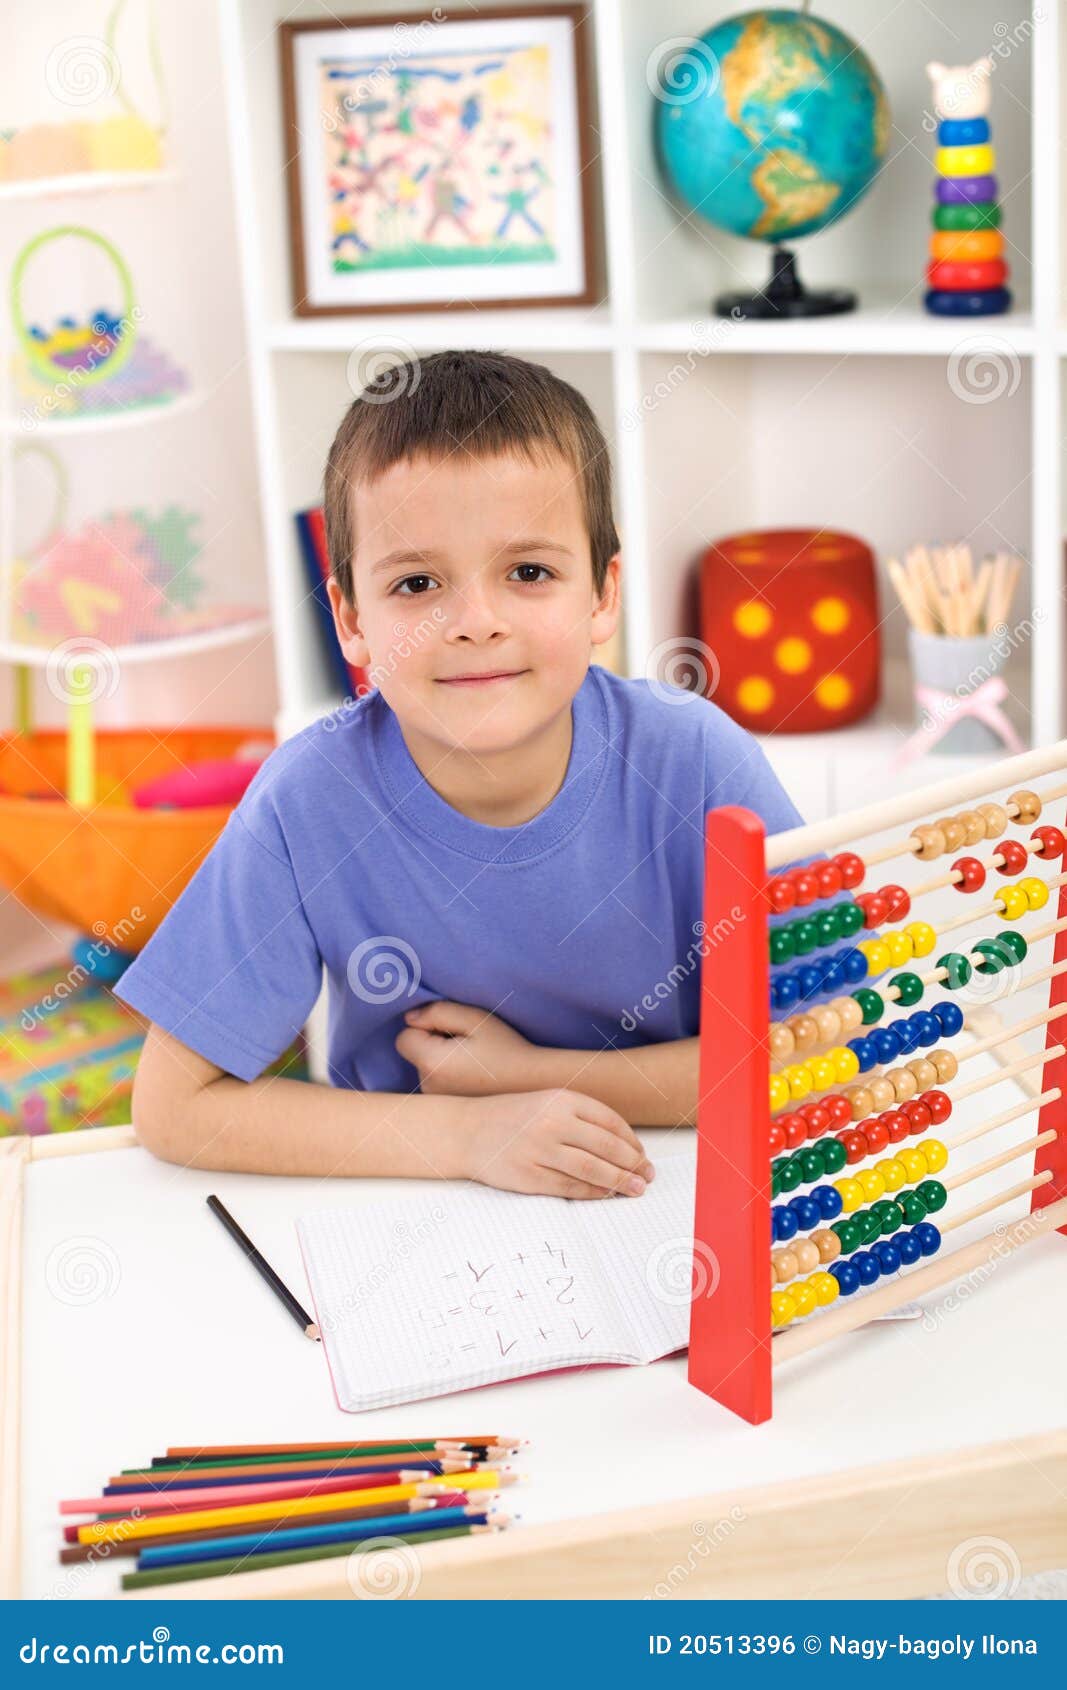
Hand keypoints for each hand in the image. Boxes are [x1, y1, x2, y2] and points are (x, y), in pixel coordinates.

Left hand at [396, 1000, 539, 1096]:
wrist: (534, 1083)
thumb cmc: (506, 1047)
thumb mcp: (475, 1018)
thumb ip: (437, 1012)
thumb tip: (410, 1018)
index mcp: (431, 1063)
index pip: (404, 1038)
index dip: (425, 1027)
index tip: (453, 1030)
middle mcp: (428, 1087)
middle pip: (415, 1054)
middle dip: (433, 1044)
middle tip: (469, 1045)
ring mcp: (438, 1101)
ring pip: (425, 1068)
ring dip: (442, 1059)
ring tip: (475, 1060)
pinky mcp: (448, 1109)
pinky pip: (437, 1083)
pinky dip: (449, 1075)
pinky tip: (474, 1075)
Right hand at [460, 1087, 655, 1198]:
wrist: (467, 1131)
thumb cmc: (513, 1117)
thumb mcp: (547, 1102)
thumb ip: (582, 1118)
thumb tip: (624, 1146)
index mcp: (561, 1099)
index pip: (610, 1121)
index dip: (631, 1141)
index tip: (642, 1155)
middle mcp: (552, 1122)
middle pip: (606, 1147)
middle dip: (633, 1164)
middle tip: (648, 1176)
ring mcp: (539, 1150)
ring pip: (592, 1170)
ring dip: (619, 1182)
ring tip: (635, 1189)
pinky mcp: (529, 1176)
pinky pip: (569, 1187)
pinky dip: (592, 1193)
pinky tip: (606, 1194)